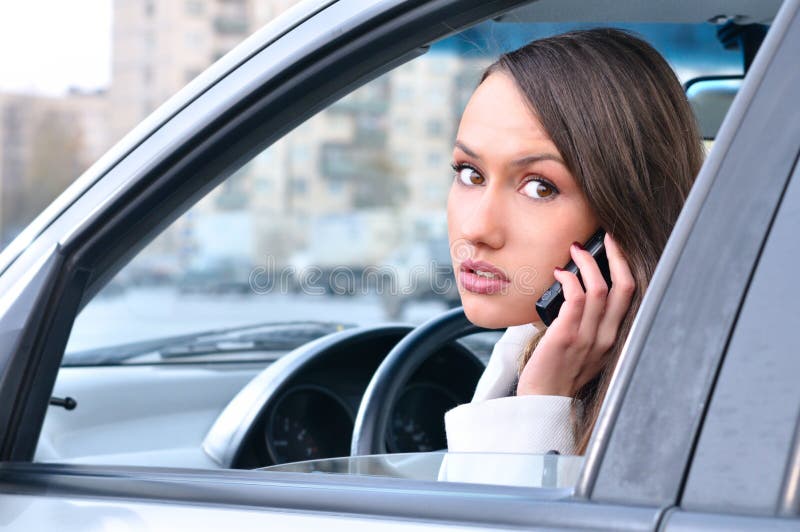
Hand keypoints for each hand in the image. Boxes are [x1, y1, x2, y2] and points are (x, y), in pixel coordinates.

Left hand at [516, 233, 635, 396]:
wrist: (543, 400)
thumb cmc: (560, 371)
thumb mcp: (587, 348)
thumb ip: (592, 324)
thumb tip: (583, 289)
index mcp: (616, 338)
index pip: (632, 295)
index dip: (627, 266)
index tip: (616, 246)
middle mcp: (608, 337)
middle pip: (624, 287)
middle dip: (616, 255)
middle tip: (604, 236)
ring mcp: (588, 337)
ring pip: (599, 289)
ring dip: (587, 262)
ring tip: (575, 250)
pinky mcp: (566, 336)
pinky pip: (575, 299)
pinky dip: (569, 279)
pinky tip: (560, 272)